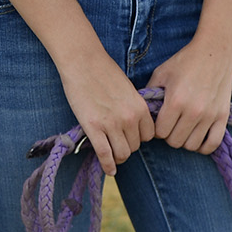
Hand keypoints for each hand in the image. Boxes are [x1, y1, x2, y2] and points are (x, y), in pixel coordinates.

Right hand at [57, 47, 154, 174]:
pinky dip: (107, 165)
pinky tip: (108, 169)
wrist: (82, 61)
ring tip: (112, 154)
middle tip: (117, 142)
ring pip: (122, 154)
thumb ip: (133, 108)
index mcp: (140, 108)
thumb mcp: (127, 89)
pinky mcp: (93, 127)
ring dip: (118, 156)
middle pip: (135, 146)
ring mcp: (111, 124)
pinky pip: (105, 154)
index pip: (148, 136)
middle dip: (127, 146)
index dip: (139, 137)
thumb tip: (133, 126)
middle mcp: (129, 118)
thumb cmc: (103, 71)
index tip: (130, 136)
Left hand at [148, 37, 231, 153]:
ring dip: (184, 140)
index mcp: (175, 101)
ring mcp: (210, 116)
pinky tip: (197, 137)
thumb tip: (142, 111)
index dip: (156, 128)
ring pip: (192, 146)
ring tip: (183, 129)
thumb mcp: (161, 73)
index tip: (159, 120)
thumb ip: (150, 93)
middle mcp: (193, 112)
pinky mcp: (223, 117)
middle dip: (169, 135)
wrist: (214, 52)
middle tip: (170, 124)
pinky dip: (203, 146)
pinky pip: (213, 144)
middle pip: (175, 142)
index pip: (160, 132)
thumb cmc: (185, 61)